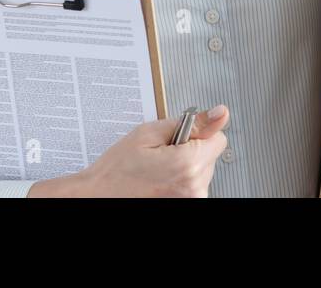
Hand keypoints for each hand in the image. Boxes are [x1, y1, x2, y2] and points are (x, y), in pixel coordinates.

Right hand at [27, 104, 229, 196]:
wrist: (100, 195)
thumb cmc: (118, 168)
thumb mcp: (150, 133)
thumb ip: (190, 123)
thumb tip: (220, 114)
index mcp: (188, 164)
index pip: (219, 139)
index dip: (198, 133)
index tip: (179, 137)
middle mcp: (195, 187)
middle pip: (210, 155)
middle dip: (190, 149)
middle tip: (161, 153)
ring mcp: (192, 200)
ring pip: (202, 170)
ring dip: (185, 165)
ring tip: (158, 167)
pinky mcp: (187, 205)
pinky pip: (194, 185)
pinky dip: (181, 180)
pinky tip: (160, 179)